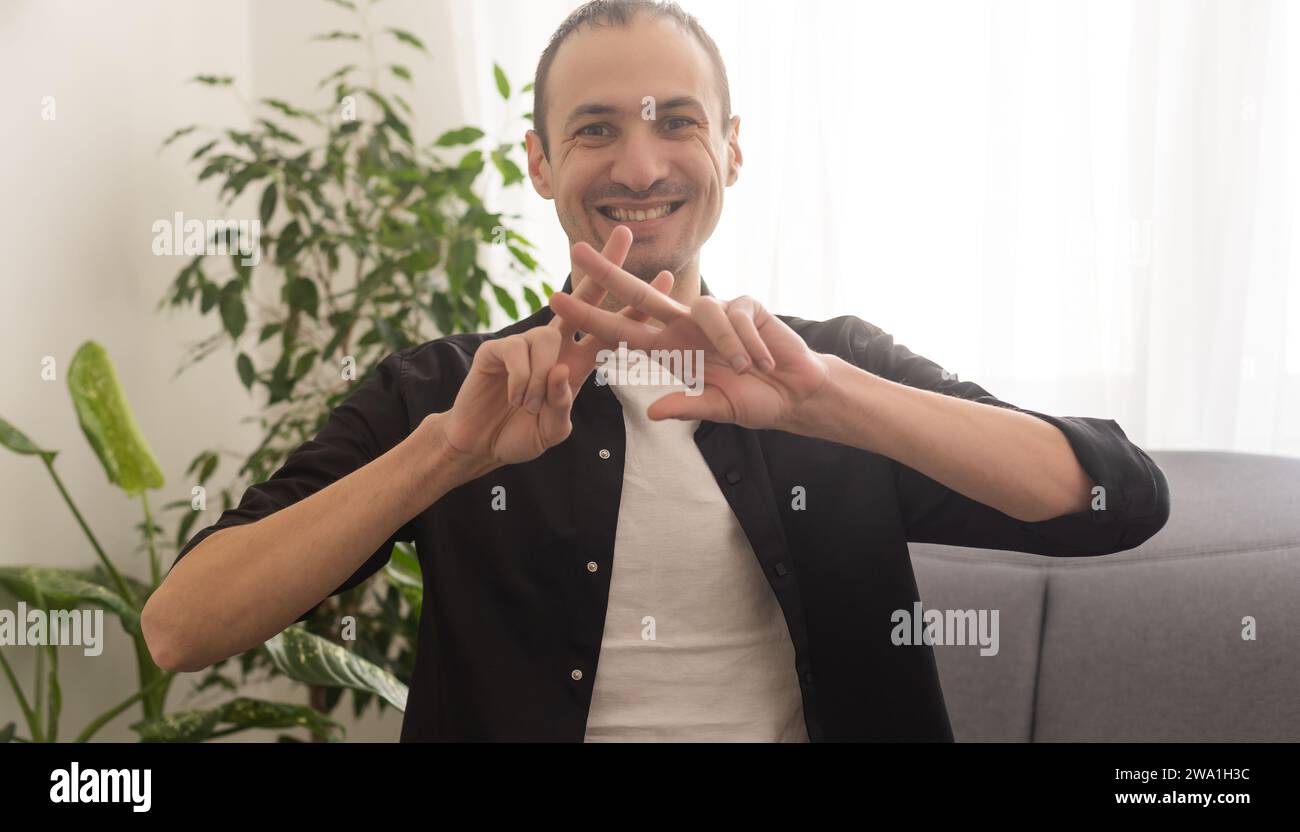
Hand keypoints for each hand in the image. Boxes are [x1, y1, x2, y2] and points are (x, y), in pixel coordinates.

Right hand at [442, 226, 672, 467]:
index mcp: (576, 362)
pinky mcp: (497, 348)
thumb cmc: (519, 434)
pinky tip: (513, 398)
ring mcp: (525, 344)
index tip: (666, 280)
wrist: (479, 445)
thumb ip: (563, 408)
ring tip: (531, 405)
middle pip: (584, 298)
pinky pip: (519, 355)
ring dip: (543, 380)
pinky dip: (521, 383)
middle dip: (606, 267)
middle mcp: (554, 346)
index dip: (637, 308)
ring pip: (548, 340)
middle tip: (625, 233)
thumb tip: (562, 372)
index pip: (612, 330)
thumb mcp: (552, 431)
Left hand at [547, 241, 830, 430]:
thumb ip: (687, 407)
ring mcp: (715, 313)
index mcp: (673, 350)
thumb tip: (652, 412)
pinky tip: (763, 359)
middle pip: (641, 294)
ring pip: (704, 311)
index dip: (591, 318)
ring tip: (748, 368)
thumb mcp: (718, 409)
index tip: (556, 303)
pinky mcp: (744, 305)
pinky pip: (737, 316)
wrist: (796, 392)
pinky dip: (750, 342)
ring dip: (728, 344)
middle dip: (610, 273)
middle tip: (574, 252)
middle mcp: (687, 326)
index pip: (624, 330)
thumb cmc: (755, 400)